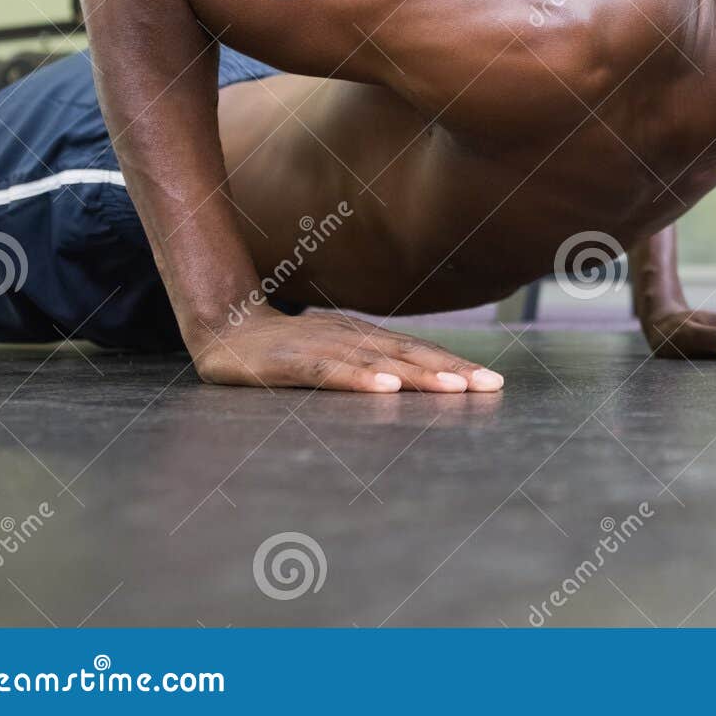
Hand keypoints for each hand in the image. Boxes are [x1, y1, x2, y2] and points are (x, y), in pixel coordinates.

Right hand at [189, 308, 504, 392]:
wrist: (222, 326)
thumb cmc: (285, 347)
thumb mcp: (334, 350)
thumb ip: (370, 362)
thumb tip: (418, 381)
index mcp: (363, 336)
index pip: (418, 351)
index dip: (455, 365)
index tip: (494, 383)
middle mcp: (349, 336)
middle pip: (408, 354)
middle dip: (451, 371)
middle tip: (488, 386)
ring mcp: (319, 346)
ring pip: (376, 362)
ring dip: (418, 375)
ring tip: (454, 388)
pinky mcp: (287, 362)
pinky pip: (329, 372)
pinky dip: (359, 379)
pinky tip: (384, 389)